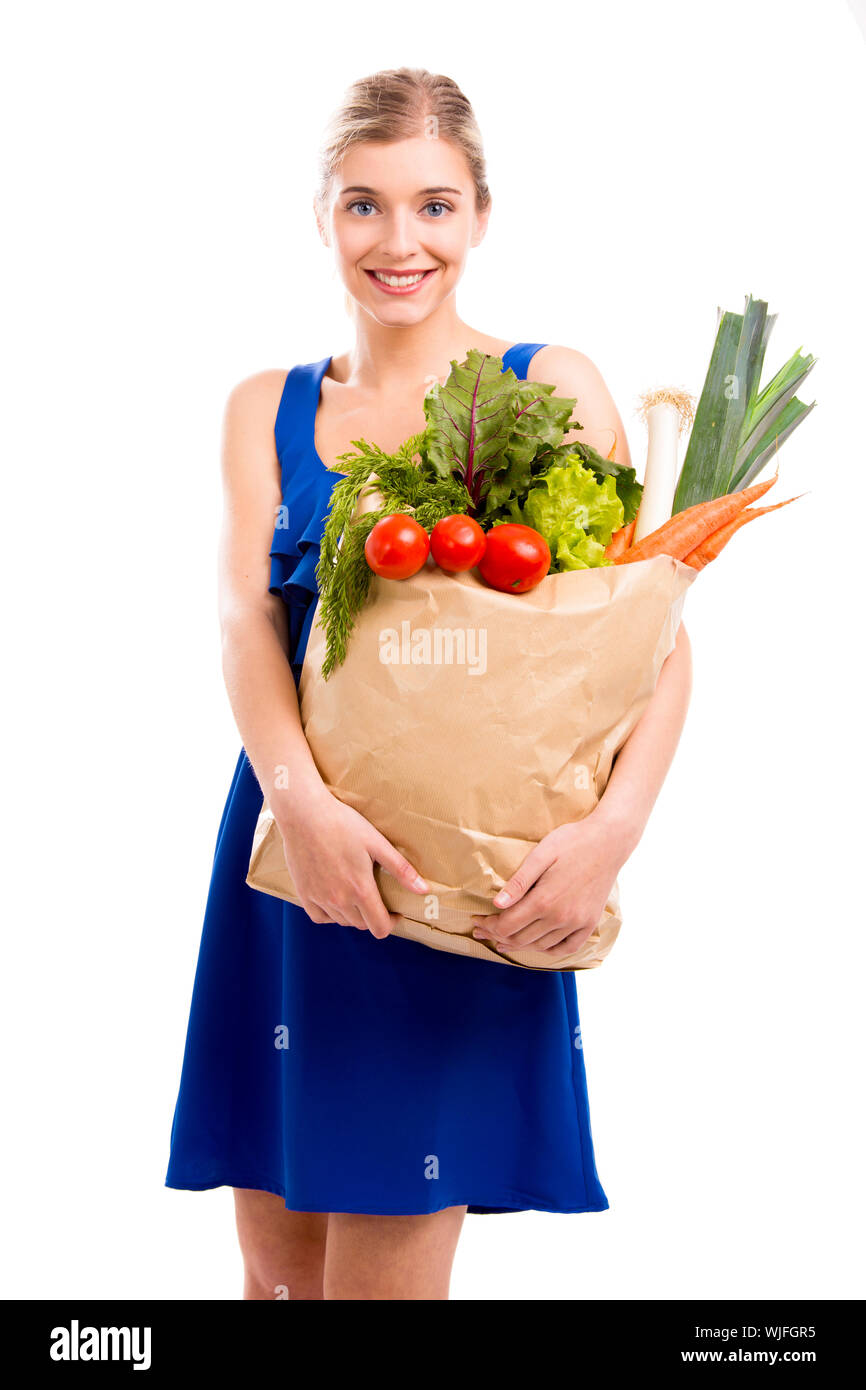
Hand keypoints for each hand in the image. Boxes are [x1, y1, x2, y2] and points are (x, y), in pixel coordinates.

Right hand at [275, 785, 428, 939]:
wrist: (304, 814)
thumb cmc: (342, 824)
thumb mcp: (377, 843)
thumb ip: (400, 869)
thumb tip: (424, 890)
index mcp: (360, 890)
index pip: (379, 927)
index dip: (391, 923)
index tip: (395, 912)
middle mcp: (339, 900)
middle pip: (362, 925)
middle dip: (374, 916)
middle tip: (377, 899)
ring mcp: (319, 898)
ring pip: (341, 921)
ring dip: (353, 915)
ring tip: (358, 896)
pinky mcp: (303, 893)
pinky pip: (319, 917)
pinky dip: (330, 914)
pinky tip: (335, 900)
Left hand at [470, 809, 633, 959]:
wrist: (609, 841)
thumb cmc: (572, 841)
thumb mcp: (541, 854)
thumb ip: (519, 882)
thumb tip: (496, 904)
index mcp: (544, 900)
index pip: (507, 925)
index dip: (488, 926)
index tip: (476, 921)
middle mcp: (561, 917)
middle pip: (520, 938)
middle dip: (497, 936)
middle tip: (482, 931)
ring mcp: (577, 923)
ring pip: (541, 946)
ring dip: (519, 945)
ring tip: (504, 941)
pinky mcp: (590, 923)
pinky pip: (567, 948)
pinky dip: (549, 950)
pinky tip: (538, 945)